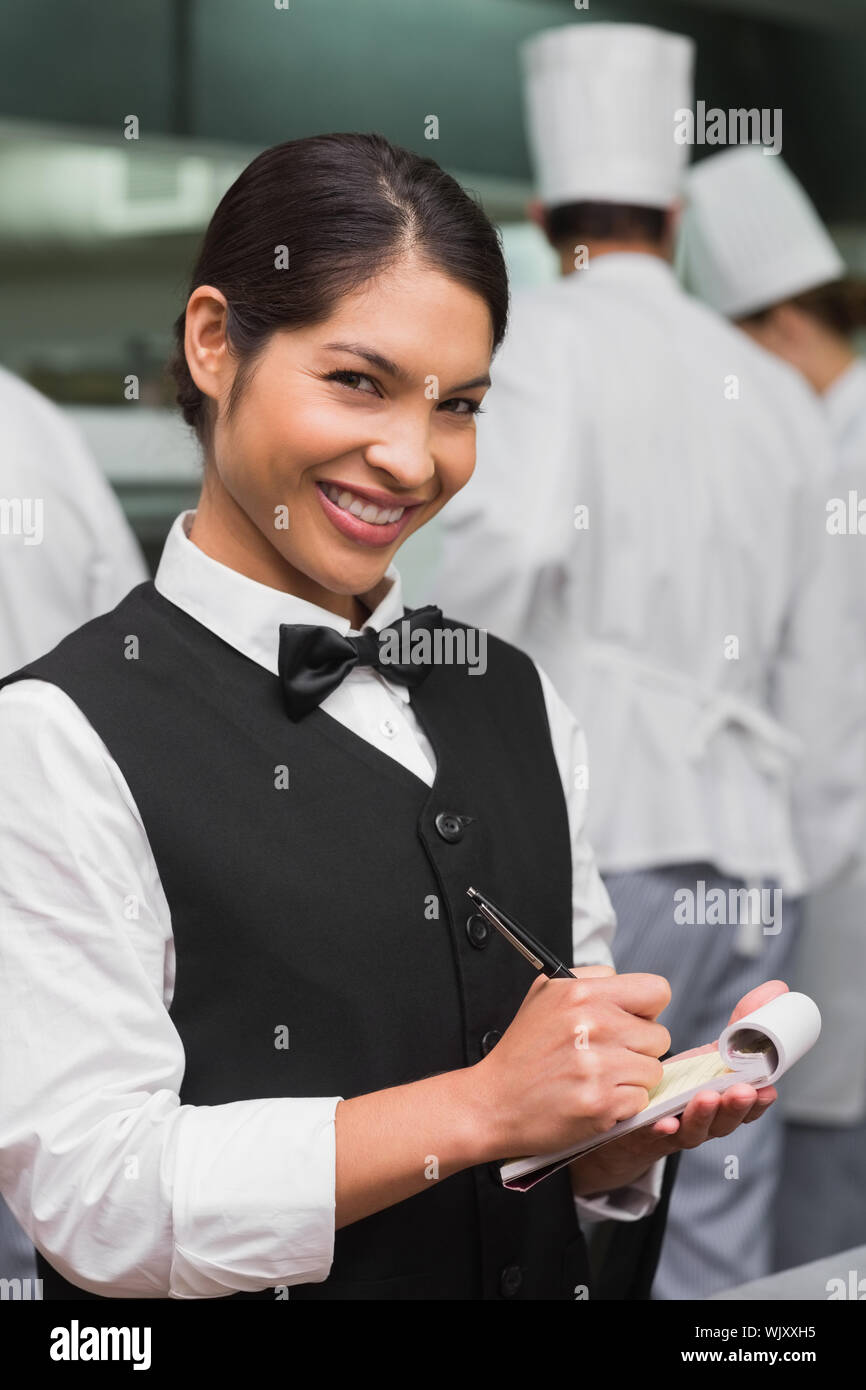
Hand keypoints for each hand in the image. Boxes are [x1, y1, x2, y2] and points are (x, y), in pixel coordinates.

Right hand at [472, 966, 671, 1162]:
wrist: (494, 1102)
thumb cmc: (523, 1051)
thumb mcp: (546, 995)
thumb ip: (591, 981)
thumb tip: (629, 988)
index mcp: (582, 993)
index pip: (656, 991)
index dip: (647, 1009)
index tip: (632, 1021)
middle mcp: (594, 1025)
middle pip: (659, 1036)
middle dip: (638, 1048)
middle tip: (607, 1055)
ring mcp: (598, 1066)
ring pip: (653, 1070)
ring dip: (631, 1078)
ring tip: (597, 1077)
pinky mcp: (601, 1103)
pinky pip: (640, 1100)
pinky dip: (622, 1104)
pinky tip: (593, 1097)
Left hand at [571, 979, 786, 1196]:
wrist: (633, 1121)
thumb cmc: (679, 1085)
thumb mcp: (710, 1054)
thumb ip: (740, 1025)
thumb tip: (776, 989)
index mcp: (725, 1098)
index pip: (750, 1104)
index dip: (761, 1099)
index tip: (768, 1088)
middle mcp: (707, 1119)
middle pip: (727, 1119)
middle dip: (737, 1106)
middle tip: (744, 1090)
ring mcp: (679, 1127)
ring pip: (697, 1127)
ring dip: (705, 1114)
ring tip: (709, 1097)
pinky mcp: (649, 1133)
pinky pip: (656, 1134)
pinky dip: (663, 1128)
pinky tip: (665, 1122)